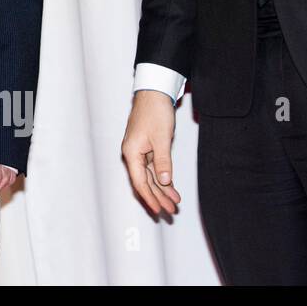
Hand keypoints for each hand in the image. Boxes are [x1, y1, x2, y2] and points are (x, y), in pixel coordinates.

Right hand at [121, 89, 180, 215]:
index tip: (159, 210)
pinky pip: (153, 167)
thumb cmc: (155, 112)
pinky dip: (162, 177)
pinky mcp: (147, 147)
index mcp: (132, 152)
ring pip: (149, 176)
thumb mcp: (161, 138)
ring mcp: (139, 151)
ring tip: (174, 202)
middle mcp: (133, 153)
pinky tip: (171, 187)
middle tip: (171, 212)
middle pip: (144, 181)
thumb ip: (162, 161)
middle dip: (158, 197)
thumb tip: (164, 181)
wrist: (154, 94)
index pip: (139, 181)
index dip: (150, 197)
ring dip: (161, 189)